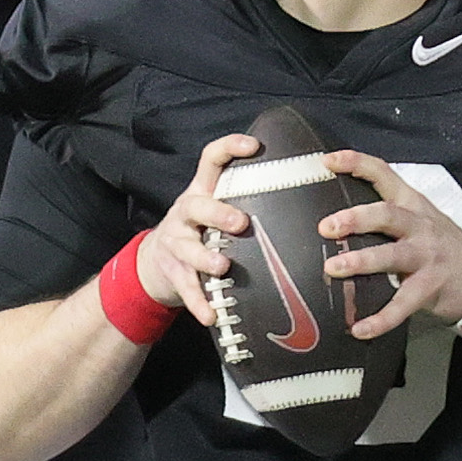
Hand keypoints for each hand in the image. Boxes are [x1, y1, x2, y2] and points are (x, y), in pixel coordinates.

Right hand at [135, 133, 257, 327]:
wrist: (153, 265)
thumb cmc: (201, 231)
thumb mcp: (215, 207)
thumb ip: (247, 197)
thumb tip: (307, 190)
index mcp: (202, 191)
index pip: (211, 159)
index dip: (229, 147)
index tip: (254, 145)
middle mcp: (186, 213)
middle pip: (196, 206)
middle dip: (217, 213)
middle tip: (241, 222)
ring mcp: (176, 244)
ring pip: (186, 249)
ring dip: (205, 258)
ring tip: (222, 267)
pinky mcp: (172, 274)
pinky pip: (186, 289)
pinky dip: (199, 302)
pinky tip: (212, 315)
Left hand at [320, 150, 461, 336]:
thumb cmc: (442, 247)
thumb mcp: (422, 219)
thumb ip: (388, 215)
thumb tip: (336, 216)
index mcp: (414, 205)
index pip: (385, 175)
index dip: (357, 164)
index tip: (328, 161)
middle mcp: (420, 227)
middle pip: (388, 215)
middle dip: (357, 218)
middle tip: (327, 226)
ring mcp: (427, 257)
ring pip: (393, 256)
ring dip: (363, 261)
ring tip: (334, 268)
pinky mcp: (430, 288)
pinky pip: (402, 304)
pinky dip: (381, 319)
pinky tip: (360, 329)